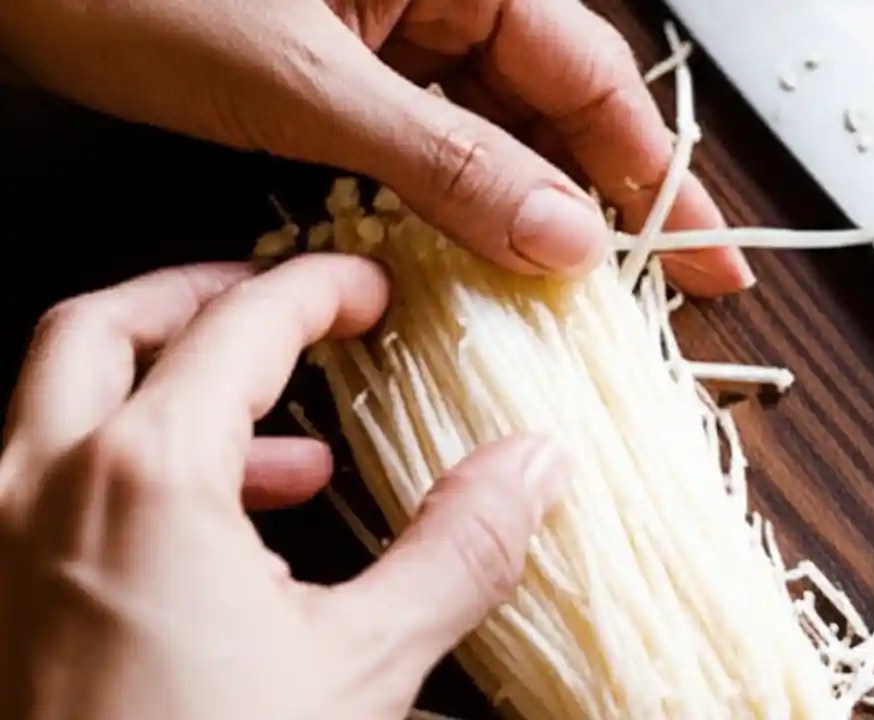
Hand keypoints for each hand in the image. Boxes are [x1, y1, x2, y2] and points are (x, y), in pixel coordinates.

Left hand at [0, 0, 752, 295]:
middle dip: (604, 207)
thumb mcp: (307, 86)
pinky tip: (475, 262)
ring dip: (528, 218)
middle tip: (659, 296)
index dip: (655, 178)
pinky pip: (431, 147)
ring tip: (571, 300)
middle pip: (556, 113)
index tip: (708, 256)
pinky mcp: (349, 75)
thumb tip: (562, 237)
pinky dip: (454, 209)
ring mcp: (394, 38)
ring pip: (495, 138)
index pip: (592, 80)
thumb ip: (445, 163)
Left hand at [0, 257, 567, 719]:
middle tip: (285, 308)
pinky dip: (130, 473)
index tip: (371, 288)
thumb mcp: (363, 667)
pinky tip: (221, 539)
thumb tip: (533, 466)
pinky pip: (47, 489)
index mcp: (146, 480)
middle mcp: (42, 490)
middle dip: (202, 298)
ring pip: (60, 404)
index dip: (316, 289)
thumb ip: (459, 548)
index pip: (240, 324)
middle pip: (104, 325)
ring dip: (167, 393)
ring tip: (285, 446)